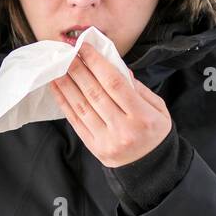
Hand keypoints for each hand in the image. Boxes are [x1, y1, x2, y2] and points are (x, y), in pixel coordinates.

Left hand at [49, 44, 171, 168]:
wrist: (151, 168)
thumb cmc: (155, 133)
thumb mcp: (158, 109)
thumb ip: (139, 89)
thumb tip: (118, 67)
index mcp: (142, 116)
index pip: (115, 84)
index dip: (97, 63)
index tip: (84, 48)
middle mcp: (123, 128)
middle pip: (95, 93)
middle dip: (78, 70)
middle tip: (67, 53)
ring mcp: (107, 139)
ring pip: (82, 106)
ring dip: (67, 85)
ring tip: (57, 68)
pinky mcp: (94, 147)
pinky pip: (76, 122)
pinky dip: (65, 103)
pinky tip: (57, 89)